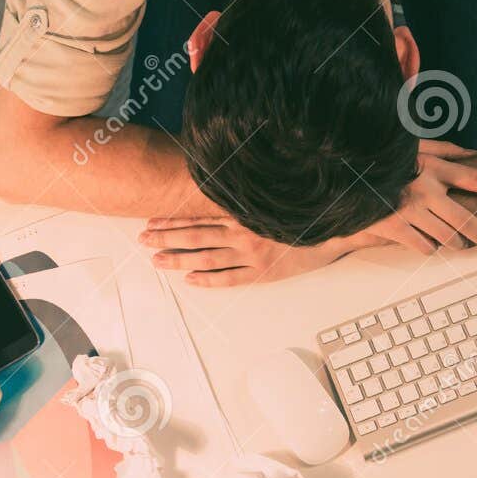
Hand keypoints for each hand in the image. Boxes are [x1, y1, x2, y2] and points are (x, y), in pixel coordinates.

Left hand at [139, 215, 345, 286]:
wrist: (333, 229)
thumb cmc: (301, 214)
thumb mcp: (270, 202)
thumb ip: (245, 203)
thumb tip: (219, 197)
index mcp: (243, 214)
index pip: (199, 217)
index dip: (173, 221)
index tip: (151, 221)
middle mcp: (244, 233)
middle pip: (195, 237)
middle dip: (167, 239)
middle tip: (143, 240)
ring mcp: (252, 254)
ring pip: (207, 258)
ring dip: (180, 259)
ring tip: (158, 260)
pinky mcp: (264, 272)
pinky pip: (230, 278)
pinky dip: (209, 279)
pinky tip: (191, 280)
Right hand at [367, 140, 476, 252]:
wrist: (347, 176)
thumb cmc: (386, 160)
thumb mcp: (416, 147)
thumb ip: (447, 150)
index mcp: (432, 167)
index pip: (476, 179)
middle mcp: (424, 189)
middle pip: (466, 218)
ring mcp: (409, 210)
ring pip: (447, 237)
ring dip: (458, 244)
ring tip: (461, 245)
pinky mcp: (394, 227)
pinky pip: (423, 246)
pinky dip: (430, 248)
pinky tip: (431, 245)